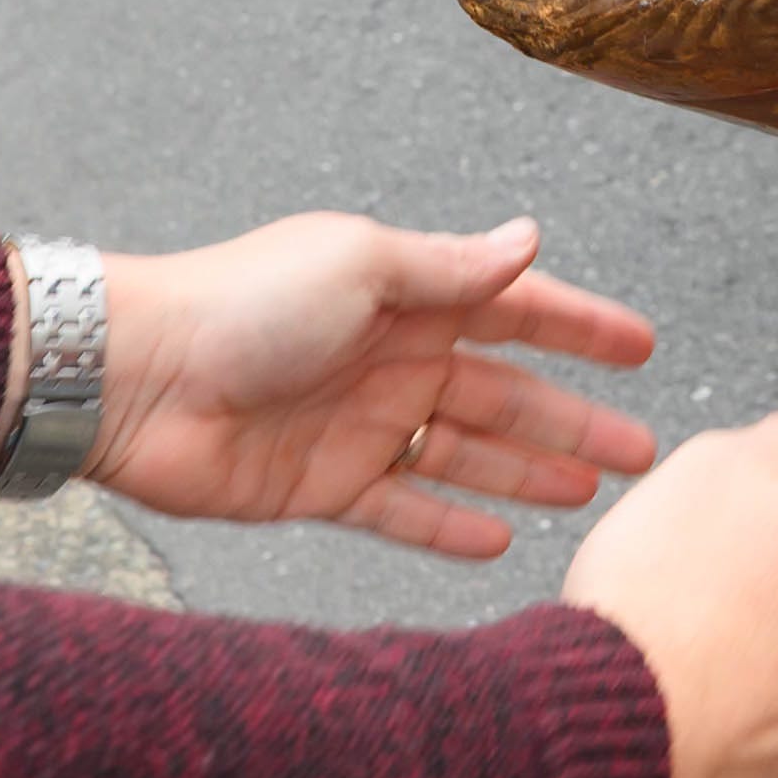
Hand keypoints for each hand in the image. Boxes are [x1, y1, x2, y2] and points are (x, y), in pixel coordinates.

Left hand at [87, 216, 659, 560]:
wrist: (135, 380)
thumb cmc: (243, 304)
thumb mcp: (362, 266)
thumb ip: (452, 266)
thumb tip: (530, 237)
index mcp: (404, 293)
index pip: (515, 308)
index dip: (580, 327)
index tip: (642, 348)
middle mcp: (390, 357)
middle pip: (505, 393)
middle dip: (574, 419)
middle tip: (642, 451)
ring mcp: (359, 424)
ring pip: (466, 455)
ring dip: (528, 472)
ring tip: (590, 493)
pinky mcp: (322, 486)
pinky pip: (403, 511)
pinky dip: (450, 525)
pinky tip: (501, 541)